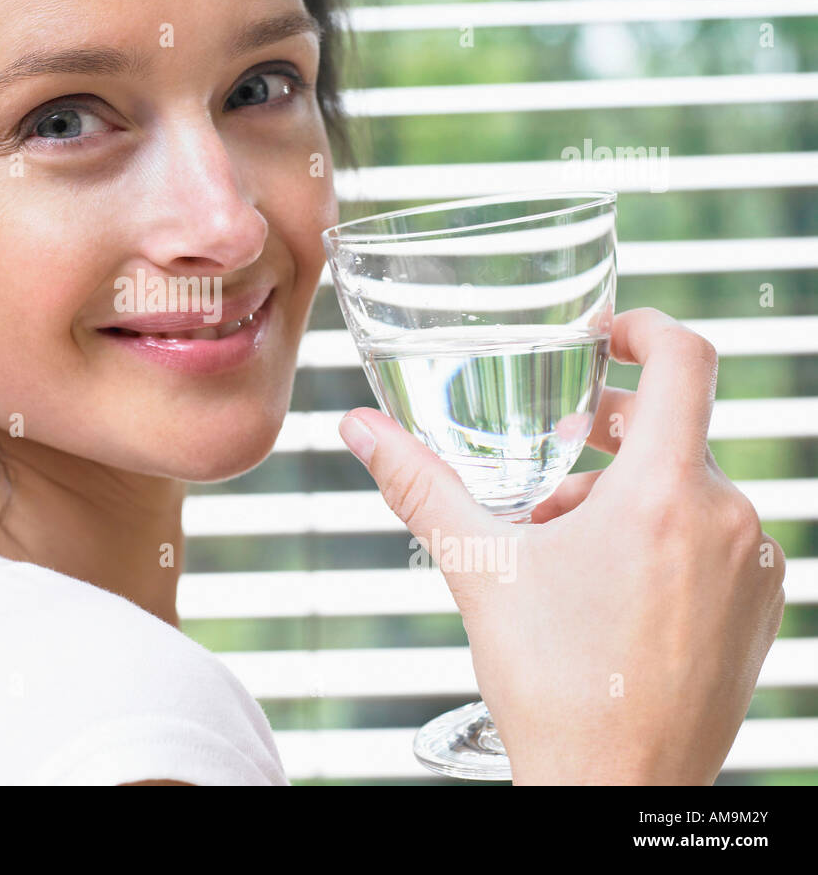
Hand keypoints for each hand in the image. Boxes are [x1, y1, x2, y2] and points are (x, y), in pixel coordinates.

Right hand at [337, 307, 786, 783]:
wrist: (617, 792)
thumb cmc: (555, 684)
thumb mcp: (479, 569)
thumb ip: (419, 484)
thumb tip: (359, 427)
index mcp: (665, 496)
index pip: (688, 361)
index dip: (648, 328)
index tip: (610, 336)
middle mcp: (729, 521)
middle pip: (675, 432)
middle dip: (610, 436)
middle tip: (556, 464)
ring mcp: (754, 569)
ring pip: (692, 490)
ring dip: (631, 495)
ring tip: (568, 546)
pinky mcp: (761, 610)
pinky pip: (716, 540)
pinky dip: (666, 538)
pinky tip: (612, 587)